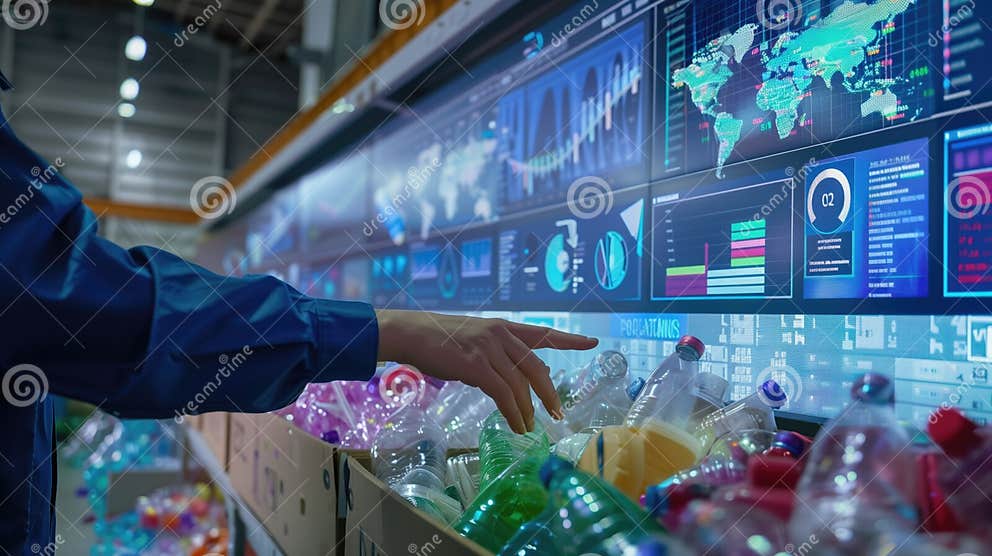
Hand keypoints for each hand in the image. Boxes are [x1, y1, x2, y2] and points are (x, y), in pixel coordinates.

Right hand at [375, 310, 597, 432]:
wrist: (413, 333)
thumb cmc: (440, 339)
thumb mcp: (475, 340)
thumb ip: (498, 355)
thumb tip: (519, 378)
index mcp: (503, 327)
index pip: (543, 333)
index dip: (569, 340)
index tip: (593, 342)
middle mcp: (501, 335)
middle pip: (537, 367)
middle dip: (550, 393)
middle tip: (559, 413)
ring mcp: (489, 349)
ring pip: (520, 385)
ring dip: (528, 410)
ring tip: (530, 427)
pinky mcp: (476, 366)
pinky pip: (503, 394)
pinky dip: (513, 413)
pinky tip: (517, 425)